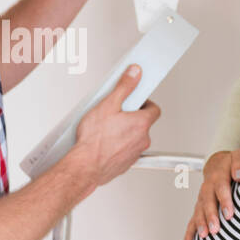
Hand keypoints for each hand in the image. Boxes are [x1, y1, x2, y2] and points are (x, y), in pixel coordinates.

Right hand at [70, 64, 159, 191]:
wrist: (85, 166)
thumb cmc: (94, 140)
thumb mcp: (108, 104)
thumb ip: (124, 86)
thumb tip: (135, 73)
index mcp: (141, 124)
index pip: (154, 109)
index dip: (144, 103)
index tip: (134, 100)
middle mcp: (142, 140)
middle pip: (143, 123)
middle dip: (131, 117)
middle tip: (115, 114)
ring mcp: (134, 154)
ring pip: (134, 138)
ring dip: (124, 132)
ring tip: (106, 129)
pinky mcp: (125, 164)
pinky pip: (125, 150)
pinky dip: (118, 146)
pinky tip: (103, 143)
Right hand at [181, 149, 239, 239]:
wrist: (219, 164)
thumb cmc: (232, 163)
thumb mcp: (238, 157)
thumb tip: (239, 176)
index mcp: (218, 175)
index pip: (221, 187)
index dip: (224, 200)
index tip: (229, 214)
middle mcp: (208, 187)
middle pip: (207, 201)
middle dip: (210, 216)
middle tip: (215, 229)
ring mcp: (202, 198)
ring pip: (199, 211)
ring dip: (200, 224)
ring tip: (203, 236)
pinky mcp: (199, 207)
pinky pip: (192, 220)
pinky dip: (189, 233)